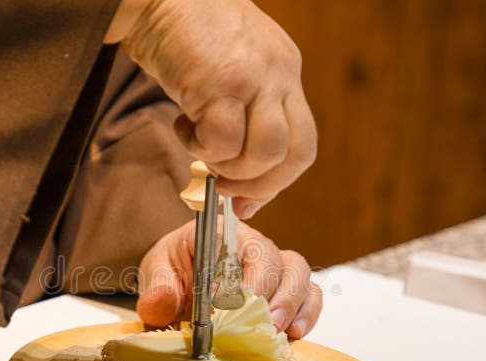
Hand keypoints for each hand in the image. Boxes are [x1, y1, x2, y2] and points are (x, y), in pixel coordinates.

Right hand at [106, 0, 316, 218]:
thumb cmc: (187, 35)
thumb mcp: (232, 69)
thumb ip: (245, 112)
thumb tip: (238, 176)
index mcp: (286, 73)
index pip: (302, 144)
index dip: (277, 181)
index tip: (247, 200)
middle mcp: (280, 75)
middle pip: (297, 154)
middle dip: (261, 186)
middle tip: (226, 188)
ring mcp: (254, 77)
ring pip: (265, 153)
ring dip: (230, 169)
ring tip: (203, 150)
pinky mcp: (220, 81)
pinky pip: (222, 141)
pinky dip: (199, 148)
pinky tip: (183, 126)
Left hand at [136, 219, 321, 338]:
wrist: (182, 277)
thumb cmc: (173, 268)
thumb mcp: (156, 273)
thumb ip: (157, 288)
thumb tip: (161, 304)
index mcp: (219, 232)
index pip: (233, 244)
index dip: (232, 277)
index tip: (220, 306)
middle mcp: (253, 244)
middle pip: (273, 258)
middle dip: (268, 292)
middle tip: (257, 322)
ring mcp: (274, 264)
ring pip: (299, 272)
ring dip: (292, 302)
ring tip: (278, 330)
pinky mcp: (288, 288)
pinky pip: (311, 293)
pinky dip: (308, 312)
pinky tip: (294, 333)